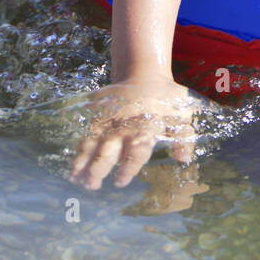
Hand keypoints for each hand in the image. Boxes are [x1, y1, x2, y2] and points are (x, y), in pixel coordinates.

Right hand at [70, 78, 196, 190]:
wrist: (144, 74)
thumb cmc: (165, 100)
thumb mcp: (182, 115)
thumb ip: (185, 138)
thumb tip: (183, 159)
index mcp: (145, 128)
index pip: (136, 151)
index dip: (128, 167)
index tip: (120, 182)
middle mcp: (124, 126)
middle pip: (109, 150)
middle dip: (99, 168)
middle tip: (92, 185)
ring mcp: (109, 120)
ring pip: (93, 143)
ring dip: (83, 161)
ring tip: (76, 178)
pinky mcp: (98, 115)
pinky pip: (86, 132)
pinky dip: (79, 149)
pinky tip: (74, 166)